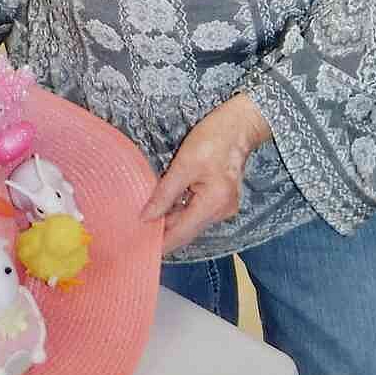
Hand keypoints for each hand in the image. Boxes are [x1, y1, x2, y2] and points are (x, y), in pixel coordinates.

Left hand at [142, 93, 270, 253]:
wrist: (240, 124)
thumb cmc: (213, 139)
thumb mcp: (184, 164)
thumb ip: (165, 194)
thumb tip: (146, 216)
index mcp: (213, 205)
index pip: (181, 234)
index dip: (160, 243)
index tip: (139, 249)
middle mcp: (221, 212)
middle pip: (186, 229)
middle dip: (163, 231)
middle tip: (135, 233)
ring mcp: (223, 206)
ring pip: (191, 220)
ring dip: (170, 220)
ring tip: (145, 220)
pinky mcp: (221, 199)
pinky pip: (196, 211)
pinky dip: (180, 210)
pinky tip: (163, 207)